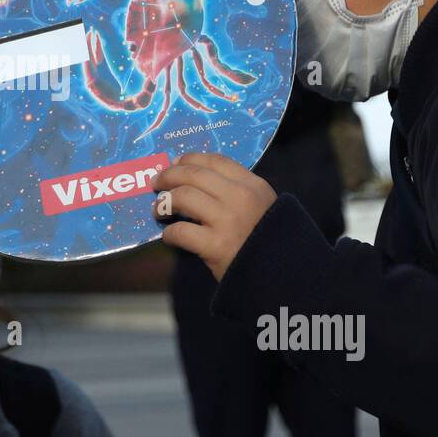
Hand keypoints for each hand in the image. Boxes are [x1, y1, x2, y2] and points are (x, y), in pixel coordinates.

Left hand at [151, 152, 277, 282]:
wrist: (281, 277)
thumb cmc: (267, 242)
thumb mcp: (262, 207)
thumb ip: (237, 192)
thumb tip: (194, 180)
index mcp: (253, 185)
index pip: (215, 161)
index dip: (190, 159)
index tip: (175, 162)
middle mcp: (240, 197)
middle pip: (193, 175)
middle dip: (169, 175)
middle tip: (156, 183)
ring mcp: (227, 220)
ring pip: (183, 197)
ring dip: (163, 203)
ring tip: (158, 210)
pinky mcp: (215, 246)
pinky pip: (180, 231)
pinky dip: (169, 233)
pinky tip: (168, 236)